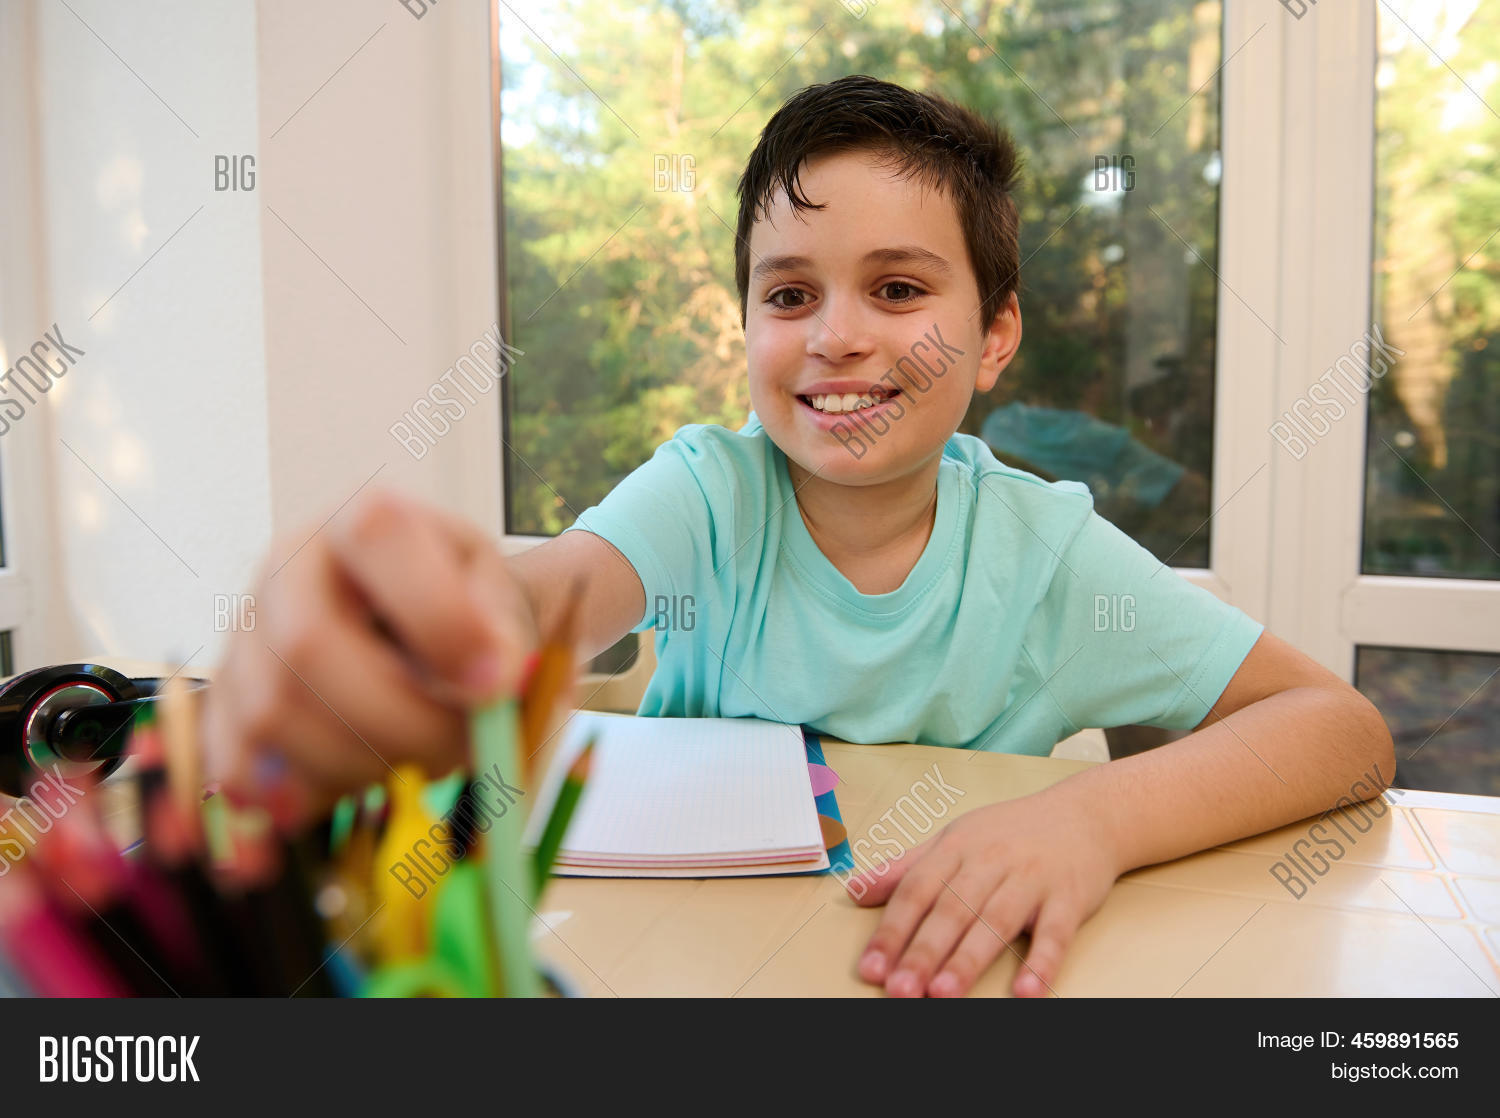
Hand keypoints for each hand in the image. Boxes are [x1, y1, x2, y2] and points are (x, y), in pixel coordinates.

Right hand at [201, 488, 538, 824]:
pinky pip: (234, 766)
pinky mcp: (225, 702)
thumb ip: (500, 634)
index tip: (494, 684)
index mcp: (363, 522)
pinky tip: (354, 787)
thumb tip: (487, 688)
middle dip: (399, 720)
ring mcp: (244, 633)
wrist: (424, 628)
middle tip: (463, 749)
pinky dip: (299, 795)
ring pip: (271, 715)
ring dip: (360, 763)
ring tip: (416, 757)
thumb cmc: (465, 609)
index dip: (438, 617)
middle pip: (307, 645)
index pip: (376, 535)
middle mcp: (287, 565)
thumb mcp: (499, 599)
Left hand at [846, 787, 1119, 996]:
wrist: (1085, 815)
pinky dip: (1041, 963)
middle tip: (900, 989)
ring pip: (995, 921)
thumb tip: (854, 889)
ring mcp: (1031, 880)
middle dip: (923, 952)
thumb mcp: (954, 839)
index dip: (892, 931)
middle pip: (952, 910)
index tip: (871, 967)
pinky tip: (1025, 992)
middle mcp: (991, 862)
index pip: (916, 892)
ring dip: (969, 960)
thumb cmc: (1012, 832)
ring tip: (944, 994)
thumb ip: (906, 867)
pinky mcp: (1069, 898)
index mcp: (957, 849)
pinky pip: (1055, 934)